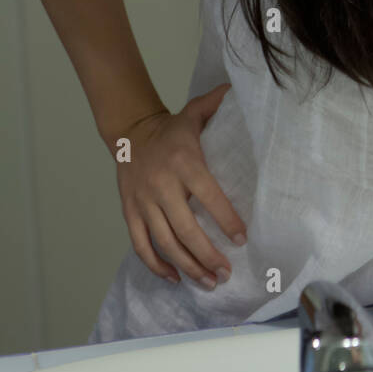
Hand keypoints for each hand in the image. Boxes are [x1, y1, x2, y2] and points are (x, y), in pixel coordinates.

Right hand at [112, 82, 246, 286]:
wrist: (130, 132)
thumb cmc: (171, 129)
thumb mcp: (194, 113)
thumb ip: (217, 105)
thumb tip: (241, 89)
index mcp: (184, 163)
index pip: (208, 195)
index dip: (226, 218)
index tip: (242, 239)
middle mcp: (162, 186)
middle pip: (185, 229)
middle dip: (207, 255)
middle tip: (226, 273)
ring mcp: (143, 203)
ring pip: (164, 243)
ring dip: (188, 266)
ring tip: (209, 282)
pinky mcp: (130, 213)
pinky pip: (141, 245)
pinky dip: (157, 265)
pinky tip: (176, 278)